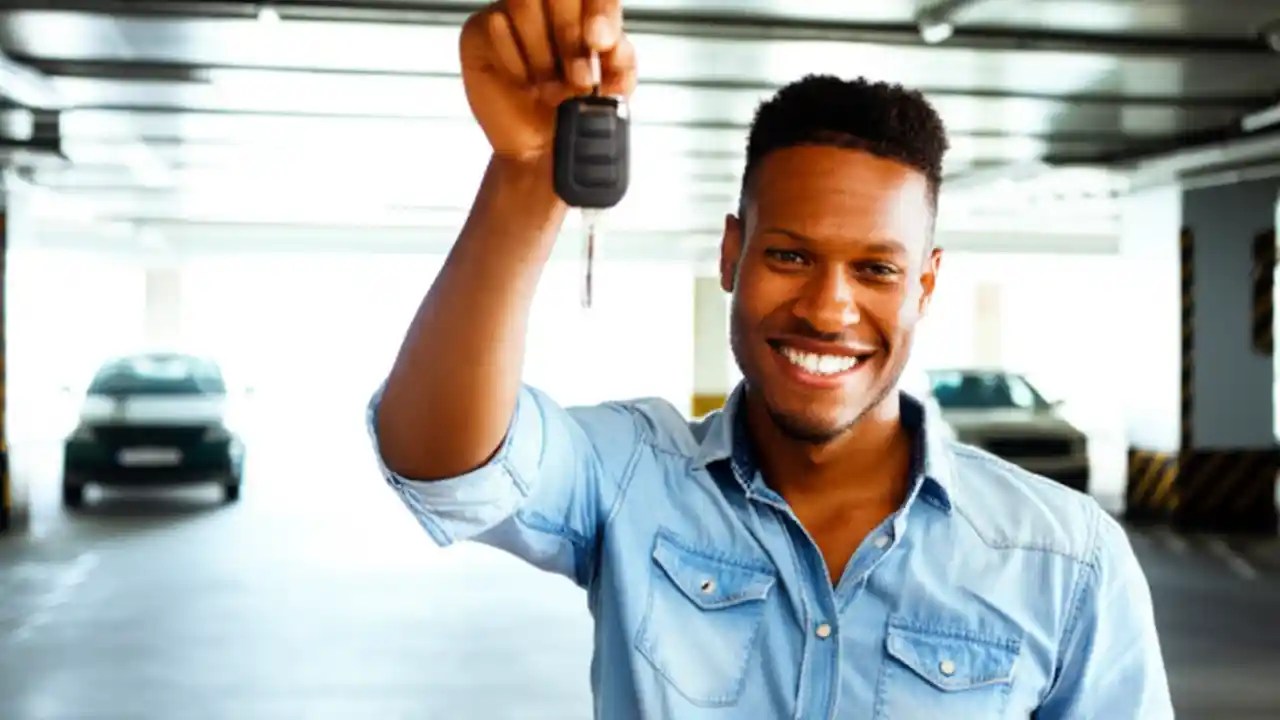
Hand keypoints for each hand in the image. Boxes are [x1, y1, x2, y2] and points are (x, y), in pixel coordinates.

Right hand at [459, 0, 636, 161]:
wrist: (538, 149)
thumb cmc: (573, 110)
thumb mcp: (612, 91)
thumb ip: (621, 62)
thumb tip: (612, 43)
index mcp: (585, 10)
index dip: (599, 10)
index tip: (598, 42)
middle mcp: (549, 6)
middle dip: (570, 38)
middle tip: (577, 79)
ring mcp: (512, 12)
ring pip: (524, 3)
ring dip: (540, 53)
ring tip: (548, 87)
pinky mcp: (480, 29)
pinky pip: (496, 25)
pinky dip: (514, 61)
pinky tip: (523, 81)